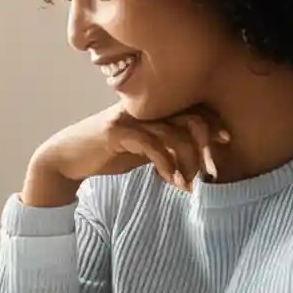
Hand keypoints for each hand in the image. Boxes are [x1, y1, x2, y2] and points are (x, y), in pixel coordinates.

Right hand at [23, 104, 227, 206]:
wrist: (68, 157)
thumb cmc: (107, 153)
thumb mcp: (142, 149)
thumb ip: (165, 146)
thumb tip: (194, 156)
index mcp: (152, 108)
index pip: (191, 108)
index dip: (211, 122)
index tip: (224, 141)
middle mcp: (143, 108)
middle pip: (188, 118)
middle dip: (204, 146)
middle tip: (210, 171)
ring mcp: (130, 118)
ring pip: (173, 135)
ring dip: (186, 163)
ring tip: (189, 185)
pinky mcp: (117, 132)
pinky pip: (151, 146)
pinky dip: (167, 166)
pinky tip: (173, 182)